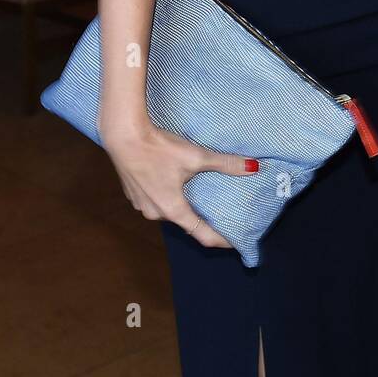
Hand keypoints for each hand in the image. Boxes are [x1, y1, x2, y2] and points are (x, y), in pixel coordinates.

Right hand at [103, 121, 258, 249]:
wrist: (123, 135)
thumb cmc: (159, 149)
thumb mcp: (196, 156)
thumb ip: (225, 164)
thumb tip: (254, 167)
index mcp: (173, 210)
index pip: (202, 235)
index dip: (221, 240)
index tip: (236, 241)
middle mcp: (156, 213)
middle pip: (185, 222)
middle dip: (203, 217)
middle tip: (222, 211)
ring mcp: (141, 205)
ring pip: (169, 210)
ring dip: (184, 205)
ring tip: (200, 194)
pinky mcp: (134, 193)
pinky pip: (157, 200)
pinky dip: (168, 195)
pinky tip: (175, 181)